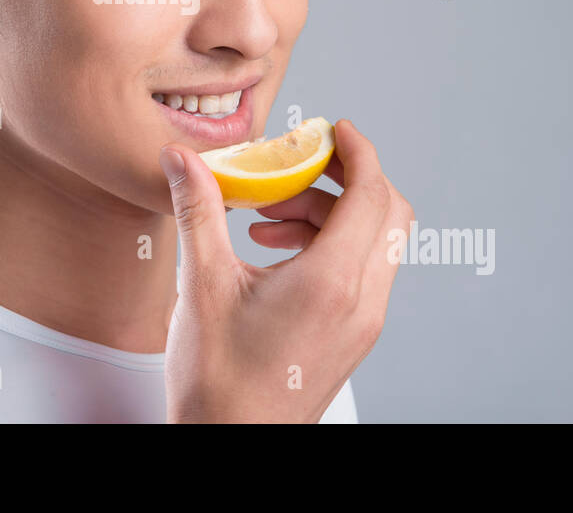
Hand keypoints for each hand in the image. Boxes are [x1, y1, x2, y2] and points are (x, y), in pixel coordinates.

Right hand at [160, 119, 413, 421]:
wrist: (230, 444)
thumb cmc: (219, 382)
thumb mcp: (201, 285)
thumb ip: (198, 211)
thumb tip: (183, 161)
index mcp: (331, 282)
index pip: (372, 194)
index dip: (358, 151)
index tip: (334, 129)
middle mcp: (361, 302)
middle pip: (389, 213)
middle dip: (348, 178)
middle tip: (302, 165)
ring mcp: (363, 323)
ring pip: (376, 243)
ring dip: (331, 213)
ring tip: (268, 216)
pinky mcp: (353, 336)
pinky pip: (363, 272)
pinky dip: (331, 246)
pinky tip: (275, 251)